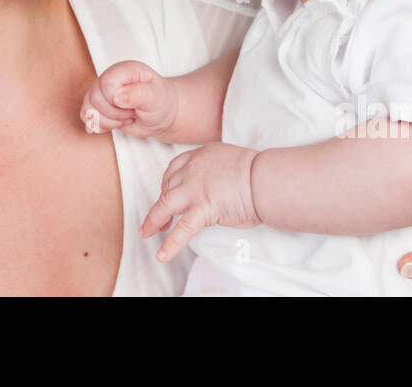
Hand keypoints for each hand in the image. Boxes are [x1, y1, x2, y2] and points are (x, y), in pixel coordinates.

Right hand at [79, 59, 179, 139]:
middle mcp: (110, 78)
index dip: (116, 101)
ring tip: (126, 117)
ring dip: (109, 121)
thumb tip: (118, 96)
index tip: (133, 106)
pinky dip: (101, 125)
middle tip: (132, 113)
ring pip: (88, 109)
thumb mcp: (156, 98)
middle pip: (94, 98)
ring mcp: (101, 92)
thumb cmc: (161, 102)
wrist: (161, 114)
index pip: (106, 84)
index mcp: (124, 70)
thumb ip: (139, 94)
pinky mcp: (97, 105)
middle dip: (114, 114)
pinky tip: (117, 122)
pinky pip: (86, 118)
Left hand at [139, 142, 261, 262]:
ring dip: (153, 220)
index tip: (165, 192)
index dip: (167, 182)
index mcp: (200, 155)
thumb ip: (216, 170)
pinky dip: (171, 244)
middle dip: (160, 203)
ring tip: (146, 233)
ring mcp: (195, 189)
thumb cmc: (257, 172)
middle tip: (157, 218)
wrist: (265, 178)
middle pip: (168, 186)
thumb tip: (215, 185)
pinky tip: (162, 255)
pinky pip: (183, 229)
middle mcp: (193, 170)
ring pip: (166, 205)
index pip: (175, 168)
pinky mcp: (203, 208)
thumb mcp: (230, 160)